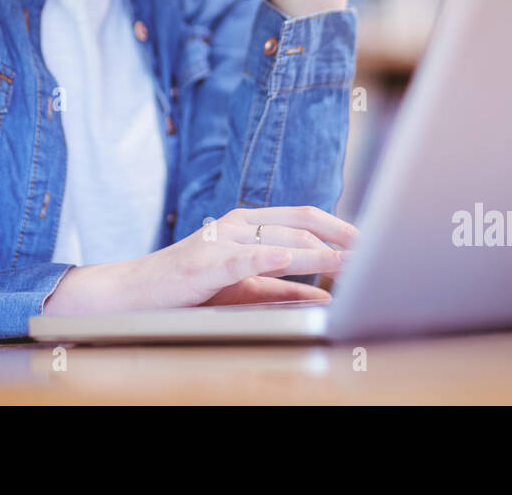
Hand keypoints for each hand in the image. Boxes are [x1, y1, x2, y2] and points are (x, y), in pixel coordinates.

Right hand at [41, 205, 358, 315]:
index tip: (373, 240)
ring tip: (354, 260)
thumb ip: (283, 288)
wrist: (135, 294)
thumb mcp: (243, 288)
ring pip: (284, 237)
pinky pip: (255, 257)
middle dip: (343, 234)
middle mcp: (239, 222)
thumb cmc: (189, 290)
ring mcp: (224, 238)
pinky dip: (284, 259)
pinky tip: (308, 263)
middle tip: (376, 247)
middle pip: (303, 221)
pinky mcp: (211, 260)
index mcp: (248, 222)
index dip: (342, 226)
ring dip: (324, 250)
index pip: (306, 216)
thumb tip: (325, 294)